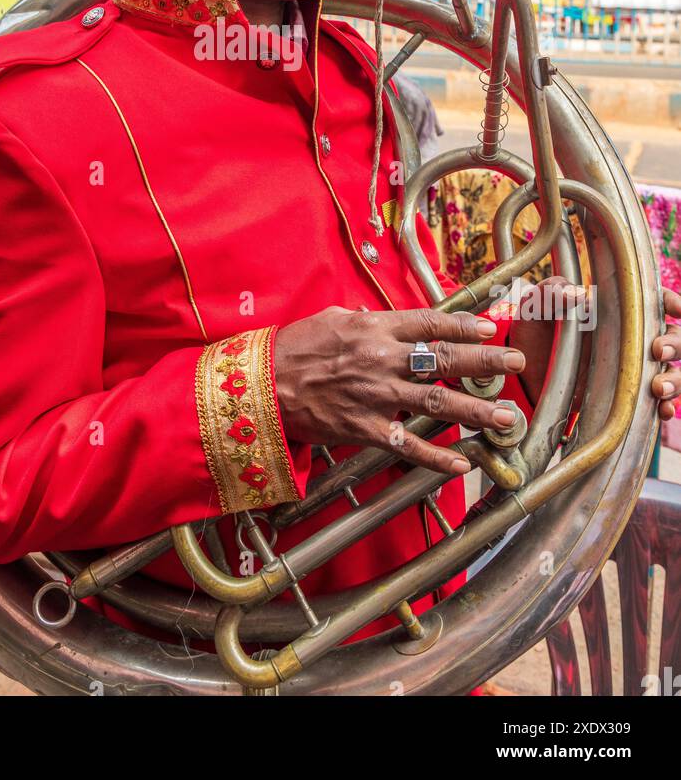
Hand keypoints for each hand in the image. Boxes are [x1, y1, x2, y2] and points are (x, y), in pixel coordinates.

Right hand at [274, 305, 525, 476]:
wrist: (262, 386)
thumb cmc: (294, 349)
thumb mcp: (331, 320)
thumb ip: (363, 320)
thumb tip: (381, 316)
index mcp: (375, 328)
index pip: (431, 323)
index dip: (465, 325)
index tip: (492, 327)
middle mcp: (382, 359)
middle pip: (445, 359)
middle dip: (486, 360)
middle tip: (516, 362)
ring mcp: (377, 396)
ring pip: (437, 402)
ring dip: (476, 410)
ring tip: (506, 416)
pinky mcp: (366, 428)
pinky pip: (408, 445)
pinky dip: (436, 457)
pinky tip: (461, 463)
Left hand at [505, 277, 680, 420]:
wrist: (521, 371)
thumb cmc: (534, 330)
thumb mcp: (536, 305)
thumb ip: (553, 292)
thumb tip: (577, 294)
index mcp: (614, 309)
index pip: (654, 301)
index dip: (671, 302)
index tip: (675, 308)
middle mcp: (629, 338)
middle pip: (673, 338)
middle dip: (675, 344)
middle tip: (657, 351)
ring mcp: (629, 368)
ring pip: (670, 371)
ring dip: (674, 379)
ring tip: (657, 387)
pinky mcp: (624, 395)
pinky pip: (656, 402)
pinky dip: (666, 406)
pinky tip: (662, 410)